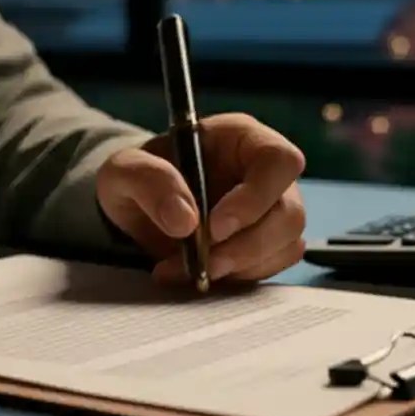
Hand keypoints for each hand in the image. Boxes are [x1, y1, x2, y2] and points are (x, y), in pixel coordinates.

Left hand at [96, 113, 306, 284]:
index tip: (215, 227)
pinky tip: (201, 273)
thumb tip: (184, 220)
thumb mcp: (124, 170)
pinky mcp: (266, 243)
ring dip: (240, 266)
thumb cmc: (138, 176)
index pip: (278, 160)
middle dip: (247, 246)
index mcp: (241, 138)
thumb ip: (148, 181)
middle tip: (203, 263)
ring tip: (189, 270)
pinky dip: (238, 277)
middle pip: (290, 213)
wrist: (138, 206)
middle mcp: (266, 173)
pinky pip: (272, 266)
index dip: (255, 197)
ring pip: (286, 244)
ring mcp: (271, 210)